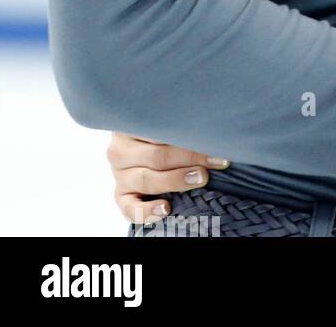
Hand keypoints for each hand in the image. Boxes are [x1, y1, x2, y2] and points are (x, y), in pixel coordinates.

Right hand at [107, 132, 229, 224]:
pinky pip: (130, 208)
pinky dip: (147, 210)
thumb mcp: (165, 124)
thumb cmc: (162, 134)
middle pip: (157, 155)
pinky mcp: (121, 196)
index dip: (188, 134)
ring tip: (200, 179)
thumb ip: (181, 124)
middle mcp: (122, 151)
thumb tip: (214, 128)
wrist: (144, 152)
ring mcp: (120, 175)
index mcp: (132, 126)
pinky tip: (166, 208)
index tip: (214, 139)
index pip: (159, 129)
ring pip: (146, 180)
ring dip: (176, 180)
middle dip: (189, 158)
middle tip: (214, 161)